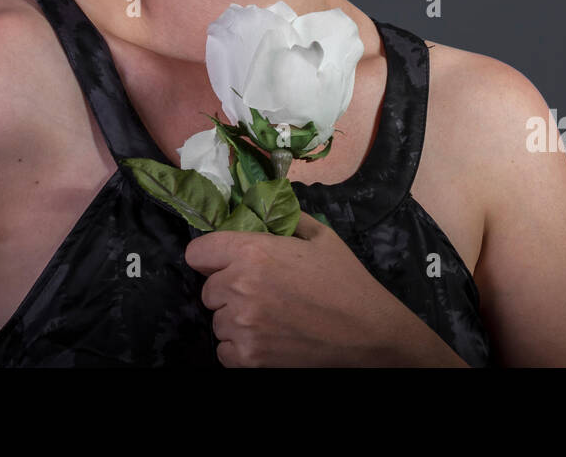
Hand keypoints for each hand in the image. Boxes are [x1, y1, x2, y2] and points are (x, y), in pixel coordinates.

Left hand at [184, 212, 468, 366]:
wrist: (368, 331)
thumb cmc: (345, 280)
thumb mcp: (320, 236)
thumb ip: (287, 219)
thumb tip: (268, 208)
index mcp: (253, 251)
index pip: (197, 253)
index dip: (210, 257)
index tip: (223, 263)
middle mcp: (240, 286)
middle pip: (208, 290)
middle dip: (228, 290)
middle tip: (259, 293)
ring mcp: (242, 325)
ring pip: (217, 322)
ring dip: (235, 320)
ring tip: (267, 318)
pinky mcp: (249, 358)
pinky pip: (224, 351)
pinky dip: (239, 349)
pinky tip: (265, 340)